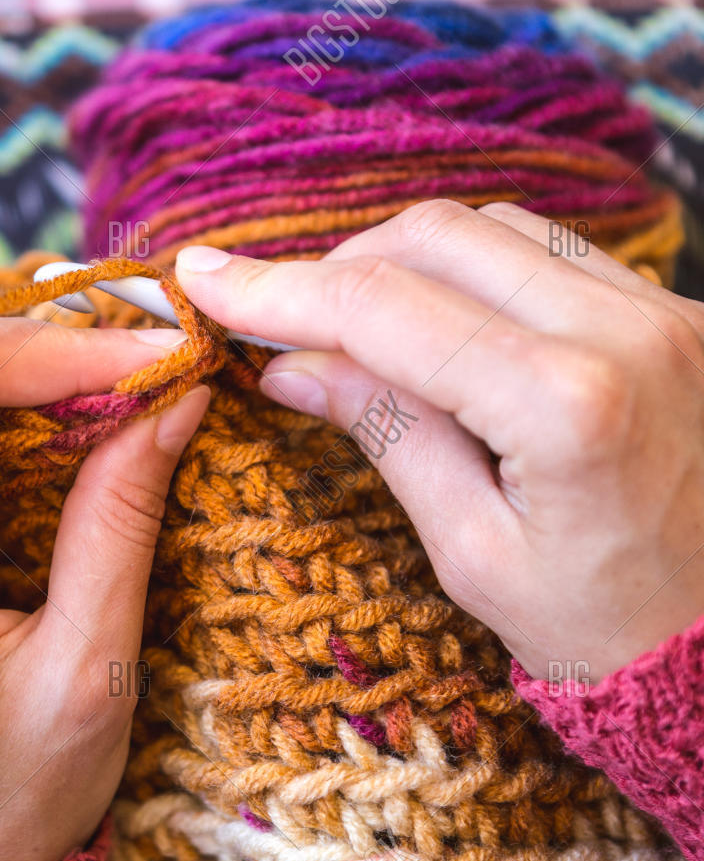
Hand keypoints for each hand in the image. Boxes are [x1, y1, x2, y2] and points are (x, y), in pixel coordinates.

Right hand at [176, 199, 703, 684]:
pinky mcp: (680, 315)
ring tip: (355, 322)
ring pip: (499, 229)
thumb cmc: (609, 631)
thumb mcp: (476, 555)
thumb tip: (292, 363)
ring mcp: (666, 313)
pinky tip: (443, 321)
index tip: (204, 277)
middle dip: (340, 265)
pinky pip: (558, 253)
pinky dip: (481, 270)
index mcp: (567, 405)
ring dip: (410, 259)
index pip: (387, 309)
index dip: (280, 290)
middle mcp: (628, 332)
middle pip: (440, 237)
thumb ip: (387, 433)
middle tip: (277, 314)